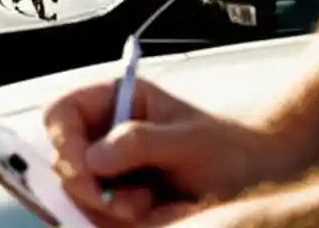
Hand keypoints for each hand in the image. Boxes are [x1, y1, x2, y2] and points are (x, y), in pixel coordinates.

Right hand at [44, 78, 284, 225]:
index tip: (84, 172)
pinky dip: (127, 224)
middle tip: (131, 206)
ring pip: (81, 197)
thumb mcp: (188, 141)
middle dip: (92, 189)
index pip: (60, 114)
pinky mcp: (117, 201)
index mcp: (112, 102)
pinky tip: (163, 213)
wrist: (257, 180)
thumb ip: (139, 143)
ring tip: (157, 206)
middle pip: (63, 161)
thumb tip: (92, 159)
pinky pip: (101, 219)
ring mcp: (107, 170)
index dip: (63, 141)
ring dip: (114, 210)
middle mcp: (102, 134)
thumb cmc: (227, 148)